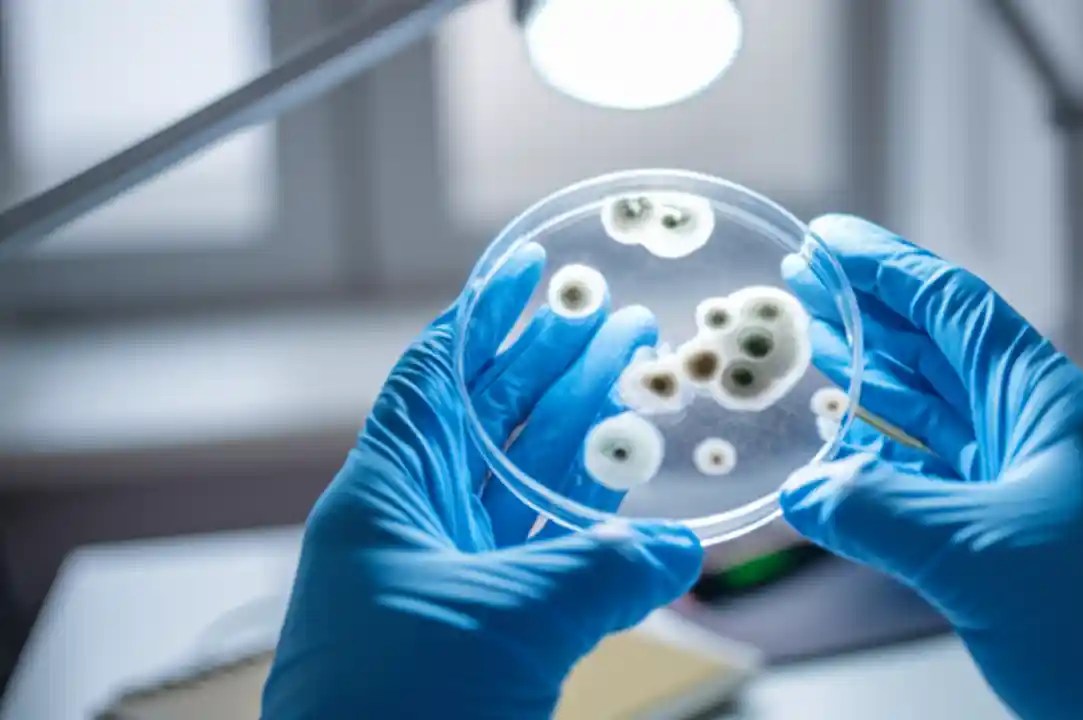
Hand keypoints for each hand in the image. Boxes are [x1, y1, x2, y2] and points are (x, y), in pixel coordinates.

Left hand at [262, 244, 702, 718]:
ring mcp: (445, 585)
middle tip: (611, 316)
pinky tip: (623, 490)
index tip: (531, 269)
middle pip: (486, 420)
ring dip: (574, 433)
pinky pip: (536, 552)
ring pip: (517, 484)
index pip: (433, 379)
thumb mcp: (509, 625)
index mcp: (383, 504)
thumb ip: (601, 573)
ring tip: (632, 378)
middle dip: (549, 364)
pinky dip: (580, 519)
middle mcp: (409, 533)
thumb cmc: (399, 718)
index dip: (482, 317)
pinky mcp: (479, 636)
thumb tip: (678, 550)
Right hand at [780, 216, 1082, 718]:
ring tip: (811, 344)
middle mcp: (1032, 432)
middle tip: (801, 286)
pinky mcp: (1005, 532)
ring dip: (871, 380)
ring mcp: (1019, 482)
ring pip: (931, 412)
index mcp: (1046, 405)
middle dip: (867, 314)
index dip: (888, 268)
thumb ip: (880, 515)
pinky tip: (842, 447)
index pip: (956, 309)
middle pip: (937, 350)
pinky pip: (929, 475)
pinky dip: (880, 457)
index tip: (829, 241)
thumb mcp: (983, 558)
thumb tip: (804, 491)